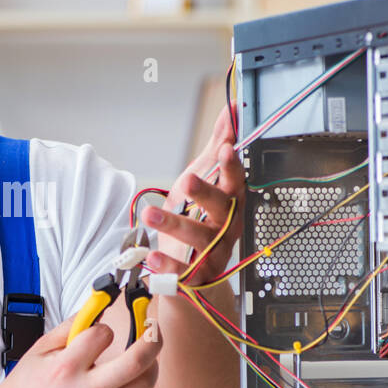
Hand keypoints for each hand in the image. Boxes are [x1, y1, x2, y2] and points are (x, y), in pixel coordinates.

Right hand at [0, 314, 160, 387]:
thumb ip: (70, 328)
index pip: (104, 335)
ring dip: (148, 368)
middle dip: (153, 339)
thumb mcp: (38, 351)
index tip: (104, 332)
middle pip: (137, 362)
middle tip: (155, 331)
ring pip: (142, 387)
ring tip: (145, 360)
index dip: (106, 329)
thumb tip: (96, 308)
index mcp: (64, 368)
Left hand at [141, 100, 245, 287]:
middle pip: (222, 210)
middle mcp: (228, 228)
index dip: (233, 167)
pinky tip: (151, 255)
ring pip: (200, 239)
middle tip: (187, 180)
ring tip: (150, 214)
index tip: (226, 148)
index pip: (237, 182)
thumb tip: (230, 111)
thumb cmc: (200, 216)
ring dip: (175, 225)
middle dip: (205, 194)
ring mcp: (215, 254)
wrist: (194, 268)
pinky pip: (185, 272)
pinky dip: (168, 265)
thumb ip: (216, 146)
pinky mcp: (198, 276)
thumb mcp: (206, 177)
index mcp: (232, 202)